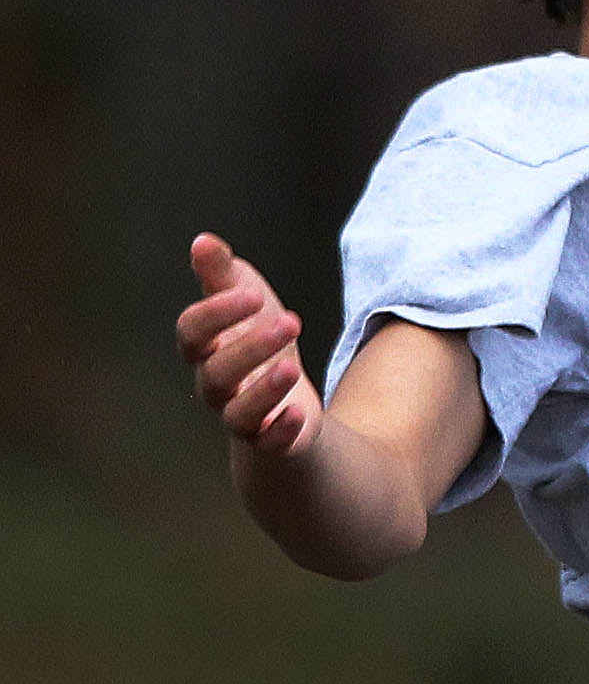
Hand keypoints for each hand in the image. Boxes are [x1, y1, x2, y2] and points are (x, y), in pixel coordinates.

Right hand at [175, 233, 321, 456]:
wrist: (286, 402)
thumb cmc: (259, 344)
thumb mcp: (248, 303)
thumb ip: (222, 275)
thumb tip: (203, 241)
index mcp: (206, 348)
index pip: (193, 332)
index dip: (216, 313)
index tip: (254, 295)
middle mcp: (216, 385)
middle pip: (217, 372)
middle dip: (252, 346)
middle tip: (291, 322)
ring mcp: (241, 417)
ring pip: (238, 412)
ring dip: (265, 389)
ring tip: (292, 365)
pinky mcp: (271, 441)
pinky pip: (268, 443)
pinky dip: (280, 431)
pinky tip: (299, 414)